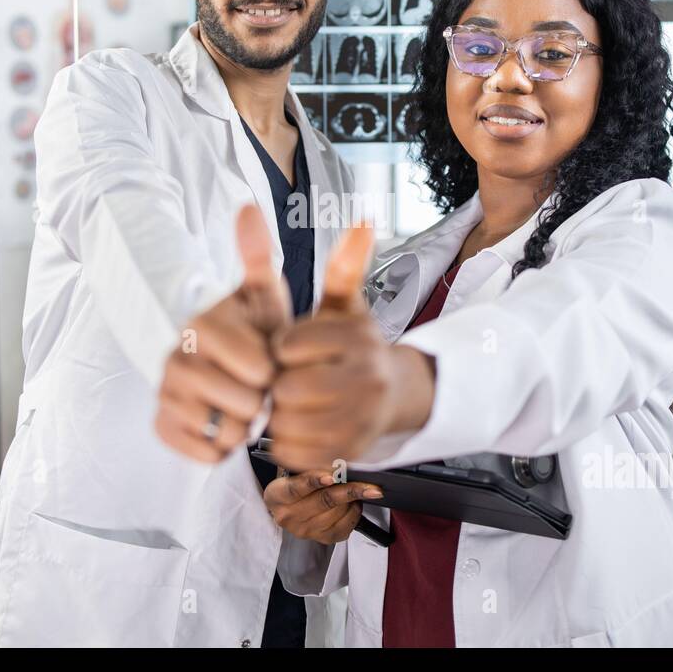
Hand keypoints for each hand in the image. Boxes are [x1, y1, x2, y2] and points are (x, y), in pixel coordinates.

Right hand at [154, 205, 290, 461]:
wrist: (234, 369)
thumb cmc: (257, 332)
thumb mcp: (264, 295)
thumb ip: (257, 257)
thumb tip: (248, 206)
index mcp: (201, 324)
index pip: (257, 366)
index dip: (272, 369)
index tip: (268, 358)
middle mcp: (174, 357)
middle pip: (243, 402)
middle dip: (261, 399)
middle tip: (257, 386)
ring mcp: (164, 394)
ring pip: (225, 430)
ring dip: (245, 424)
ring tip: (243, 404)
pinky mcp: (161, 426)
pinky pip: (205, 453)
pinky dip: (222, 447)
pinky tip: (224, 424)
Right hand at [264, 469, 382, 543]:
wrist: (286, 508)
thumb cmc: (292, 486)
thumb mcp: (292, 472)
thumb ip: (310, 468)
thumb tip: (338, 463)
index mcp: (277, 496)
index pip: (296, 488)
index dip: (315, 481)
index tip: (332, 476)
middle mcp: (289, 516)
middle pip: (324, 501)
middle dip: (350, 491)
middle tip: (369, 486)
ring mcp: (305, 530)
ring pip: (337, 514)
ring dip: (353, 501)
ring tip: (359, 490)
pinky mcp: (320, 539)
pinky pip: (345, 528)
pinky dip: (354, 514)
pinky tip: (354, 504)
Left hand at [267, 225, 435, 469]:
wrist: (392, 395)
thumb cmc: (353, 347)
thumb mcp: (346, 306)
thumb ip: (345, 266)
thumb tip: (362, 219)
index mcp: (358, 339)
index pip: (289, 346)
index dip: (282, 349)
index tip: (295, 350)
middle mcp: (367, 379)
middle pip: (287, 389)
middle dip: (280, 385)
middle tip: (290, 380)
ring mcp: (361, 420)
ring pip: (287, 423)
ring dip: (281, 416)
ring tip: (297, 403)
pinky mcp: (350, 453)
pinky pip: (292, 452)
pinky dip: (288, 442)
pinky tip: (303, 426)